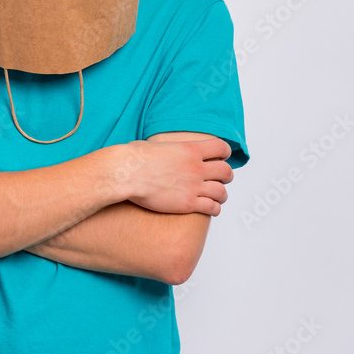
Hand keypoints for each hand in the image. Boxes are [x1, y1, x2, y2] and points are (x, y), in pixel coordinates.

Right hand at [117, 138, 233, 215]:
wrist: (127, 174)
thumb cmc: (134, 158)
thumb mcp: (153, 145)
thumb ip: (164, 149)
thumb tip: (155, 150)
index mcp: (190, 149)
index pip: (221, 148)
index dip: (224, 153)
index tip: (221, 157)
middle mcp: (196, 167)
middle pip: (226, 171)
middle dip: (226, 176)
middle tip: (221, 179)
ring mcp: (193, 186)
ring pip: (222, 192)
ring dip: (221, 195)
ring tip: (217, 197)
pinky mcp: (188, 204)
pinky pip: (212, 208)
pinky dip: (214, 209)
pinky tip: (210, 208)